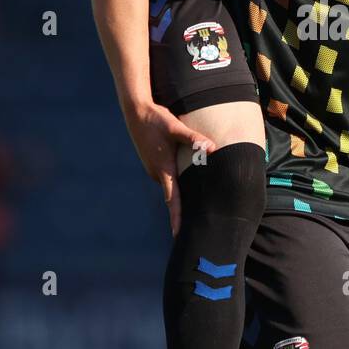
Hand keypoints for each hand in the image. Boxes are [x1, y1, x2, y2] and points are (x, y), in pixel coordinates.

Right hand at [123, 100, 216, 236]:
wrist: (136, 111)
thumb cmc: (156, 120)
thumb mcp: (175, 127)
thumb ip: (194, 138)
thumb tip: (212, 147)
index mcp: (163, 169)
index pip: (173, 200)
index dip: (177, 219)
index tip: (178, 236)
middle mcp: (157, 173)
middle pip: (174, 196)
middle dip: (182, 212)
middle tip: (194, 230)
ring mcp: (154, 169)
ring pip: (172, 185)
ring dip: (180, 195)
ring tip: (191, 212)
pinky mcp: (154, 163)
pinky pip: (168, 177)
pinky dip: (176, 182)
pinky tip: (184, 182)